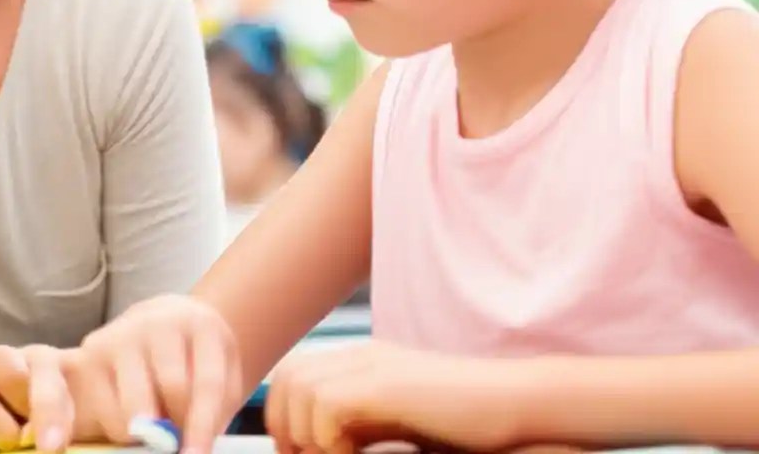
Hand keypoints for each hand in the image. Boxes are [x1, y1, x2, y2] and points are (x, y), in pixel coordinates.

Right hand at [67, 295, 244, 453]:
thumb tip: (192, 449)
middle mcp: (158, 324)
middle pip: (171, 387)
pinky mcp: (91, 351)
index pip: (207, 382)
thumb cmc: (196, 357)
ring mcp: (121, 335)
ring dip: (147, 432)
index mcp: (201, 326)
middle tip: (174, 444)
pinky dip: (118, 429)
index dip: (203, 426)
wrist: (162, 318)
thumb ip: (215, 408)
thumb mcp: (223, 372)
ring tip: (156, 428)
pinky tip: (131, 421)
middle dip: (176, 426)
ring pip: (133, 405)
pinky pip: (103, 408)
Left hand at [266, 341, 522, 453]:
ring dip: (306, 433)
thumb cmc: (465, 428)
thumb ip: (359, 430)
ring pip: (298, 390)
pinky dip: (327, 437)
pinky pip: (326, 404)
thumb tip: (314, 450)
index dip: (283, 420)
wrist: (518, 409)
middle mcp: (360, 357)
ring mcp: (374, 365)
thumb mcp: (397, 427)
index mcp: (359, 364)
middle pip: (285, 380)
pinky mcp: (389, 383)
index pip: (289, 378)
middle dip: (286, 427)